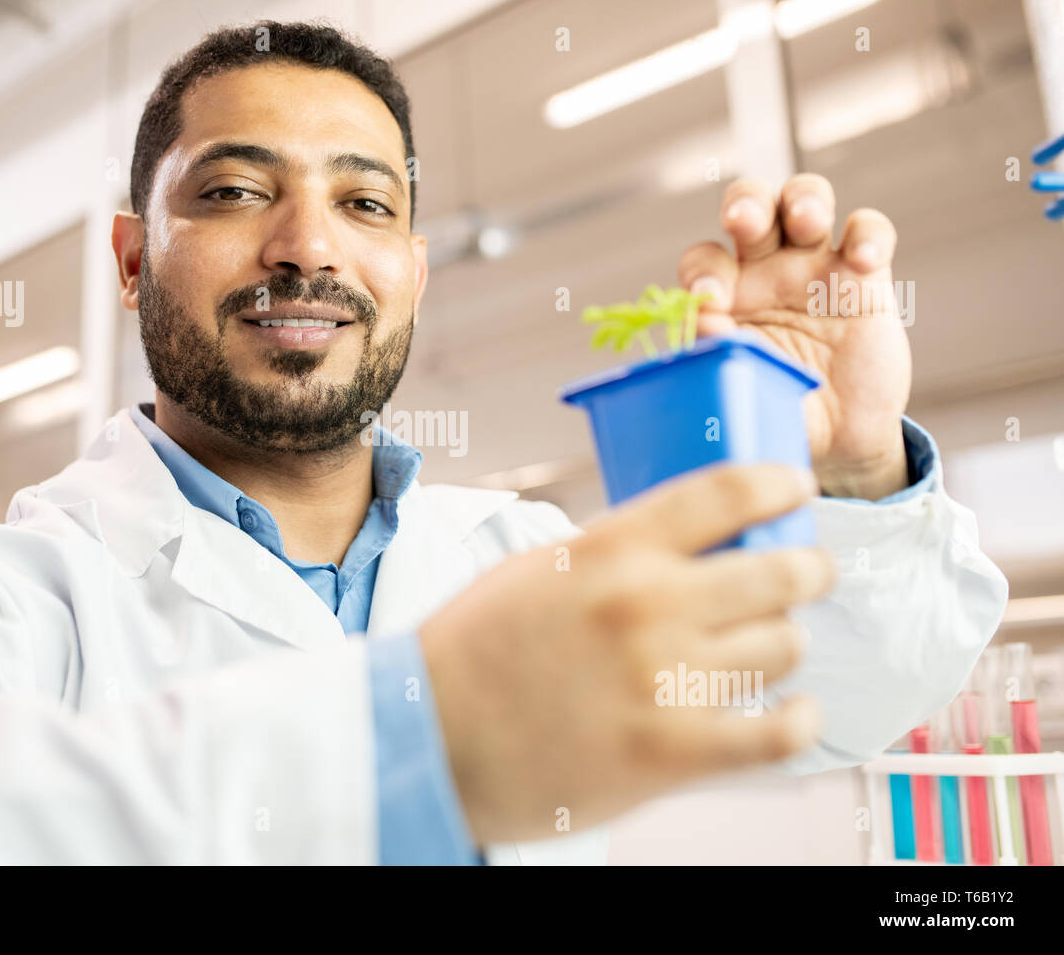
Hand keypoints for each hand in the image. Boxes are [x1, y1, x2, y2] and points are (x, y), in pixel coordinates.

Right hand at [419, 463, 835, 845]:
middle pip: (781, 570)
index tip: (795, 489)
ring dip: (782, 645)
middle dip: (806, 570)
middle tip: (804, 576)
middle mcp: (647, 605)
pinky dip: (798, 719)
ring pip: (784, 646)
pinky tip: (793, 710)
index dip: (779, 483)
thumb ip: (611, 549)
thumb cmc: (472, 650)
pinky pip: (779, 731)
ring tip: (764, 650)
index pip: (728, 492)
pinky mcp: (672, 753)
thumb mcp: (535, 568)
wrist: (428, 738)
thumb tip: (683, 539)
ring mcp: (665, 681)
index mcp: (610, 550)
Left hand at [678, 174, 911, 499]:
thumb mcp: (743, 389)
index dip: (704, 270)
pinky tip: (863, 262)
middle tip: (743, 220)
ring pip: (806, 200)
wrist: (838, 438)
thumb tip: (699, 321)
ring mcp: (814, 266)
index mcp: (725, 294)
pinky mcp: (864, 276)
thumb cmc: (777, 407)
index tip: (711, 298)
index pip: (705, 260)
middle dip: (747, 203)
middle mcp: (764, 270)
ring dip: (804, 199)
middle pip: (752, 206)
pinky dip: (868, 236)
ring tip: (807, 221)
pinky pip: (868, 232)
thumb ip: (719, 354)